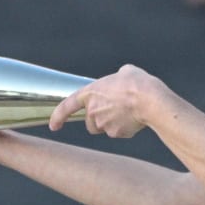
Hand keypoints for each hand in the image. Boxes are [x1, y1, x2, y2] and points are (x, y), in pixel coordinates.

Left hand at [50, 64, 164, 138]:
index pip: (66, 106)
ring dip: (111, 123)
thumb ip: (115, 79)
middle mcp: (93, 111)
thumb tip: (121, 80)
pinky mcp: (117, 133)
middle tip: (114, 109)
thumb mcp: (124, 72)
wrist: (151, 100)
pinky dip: (125, 127)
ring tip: (127, 111)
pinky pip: (119, 132)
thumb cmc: (137, 83)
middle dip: (97, 119)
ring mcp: (104, 124)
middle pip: (89, 122)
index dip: (58, 117)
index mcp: (90, 93)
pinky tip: (135, 117)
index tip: (53, 126)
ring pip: (104, 129)